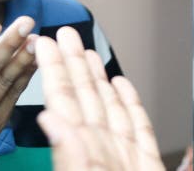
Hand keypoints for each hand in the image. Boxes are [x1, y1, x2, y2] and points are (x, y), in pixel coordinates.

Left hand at [35, 27, 164, 170]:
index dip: (55, 71)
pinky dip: (131, 104)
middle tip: (66, 34)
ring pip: (110, 108)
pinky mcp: (148, 165)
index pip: (63, 103)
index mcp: (82, 153)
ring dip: (99, 78)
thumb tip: (48, 119)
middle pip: (86, 97)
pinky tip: (122, 85)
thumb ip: (69, 154)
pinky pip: (139, 127)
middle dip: (75, 63)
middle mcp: (101, 151)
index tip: (46, 45)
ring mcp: (123, 156)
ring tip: (88, 53)